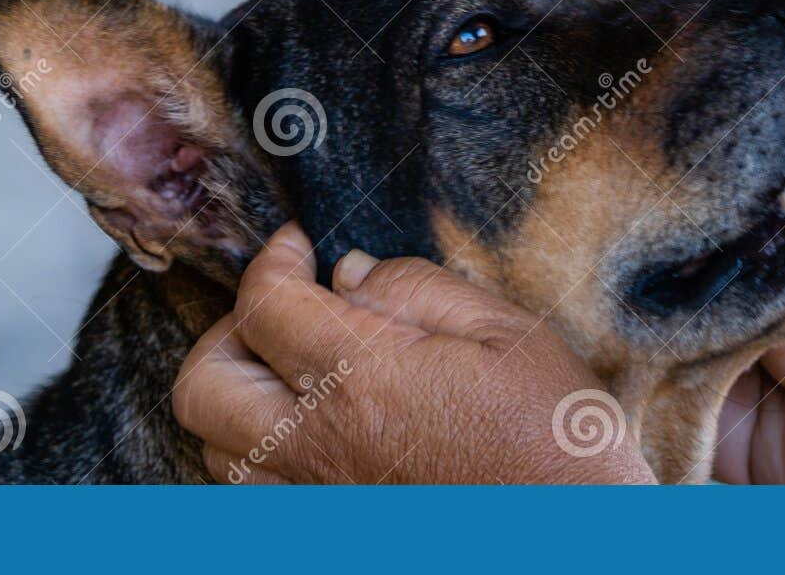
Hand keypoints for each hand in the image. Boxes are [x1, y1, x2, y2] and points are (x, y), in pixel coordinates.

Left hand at [173, 222, 655, 483]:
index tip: (296, 245)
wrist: (581, 538)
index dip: (271, 258)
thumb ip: (416, 289)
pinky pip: (256, 494)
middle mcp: (321, 447)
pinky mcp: (331, 531)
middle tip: (284, 308)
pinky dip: (263, 451)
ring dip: (240, 395)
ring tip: (298, 369)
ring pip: (218, 446)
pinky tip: (318, 426)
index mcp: (362, 379)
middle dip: (230, 329)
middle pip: (203, 384)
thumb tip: (347, 273)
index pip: (263, 304)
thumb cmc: (558, 438)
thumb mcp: (504, 331)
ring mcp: (319, 500)